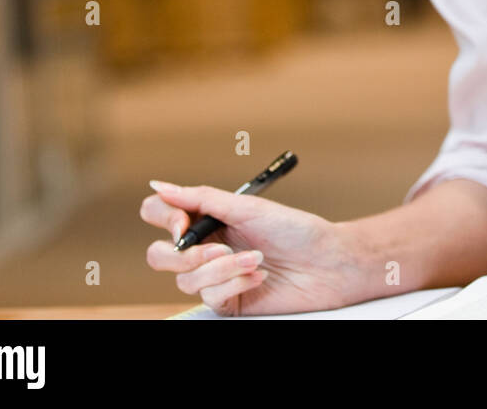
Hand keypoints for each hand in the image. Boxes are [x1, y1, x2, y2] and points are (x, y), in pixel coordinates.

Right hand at [141, 180, 367, 315]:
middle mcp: (206, 247)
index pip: (160, 213)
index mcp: (208, 218)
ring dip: (222, 269)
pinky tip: (259, 276)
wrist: (327, 262)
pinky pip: (210, 296)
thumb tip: (159, 186)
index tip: (183, 223)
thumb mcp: (248, 207)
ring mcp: (215, 276)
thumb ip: (202, 198)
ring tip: (256, 259)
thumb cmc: (295, 230)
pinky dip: (236, 283)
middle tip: (218, 249)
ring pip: (185, 280)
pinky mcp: (227, 300)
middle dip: (184, 255)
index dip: (164, 217)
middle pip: (159, 255)